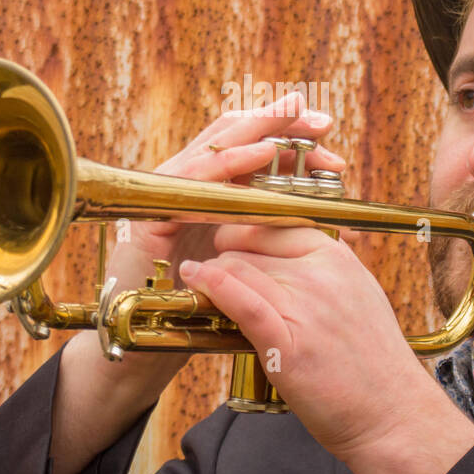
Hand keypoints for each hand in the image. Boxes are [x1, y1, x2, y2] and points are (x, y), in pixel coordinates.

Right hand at [97, 90, 345, 380]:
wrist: (142, 353)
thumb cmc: (198, 311)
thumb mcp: (244, 264)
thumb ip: (273, 236)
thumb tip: (331, 220)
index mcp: (206, 194)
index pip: (246, 146)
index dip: (284, 133)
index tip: (327, 135)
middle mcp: (183, 188)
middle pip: (231, 135)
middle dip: (279, 123)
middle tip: (322, 122)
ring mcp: (163, 199)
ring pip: (213, 148)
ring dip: (259, 132)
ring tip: (296, 120)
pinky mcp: (150, 218)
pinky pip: (191, 181)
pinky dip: (227, 164)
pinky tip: (259, 156)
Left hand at [178, 223, 473, 473]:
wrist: (392, 415)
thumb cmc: (373, 364)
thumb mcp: (358, 296)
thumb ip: (325, 270)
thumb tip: (285, 257)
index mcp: (338, 258)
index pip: (275, 225)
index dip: (243, 231)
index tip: (228, 243)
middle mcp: (321, 274)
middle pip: (251, 247)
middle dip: (225, 256)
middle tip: (212, 271)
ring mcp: (304, 307)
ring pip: (238, 269)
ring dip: (211, 273)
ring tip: (197, 280)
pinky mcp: (286, 343)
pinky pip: (240, 300)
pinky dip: (212, 285)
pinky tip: (195, 277)